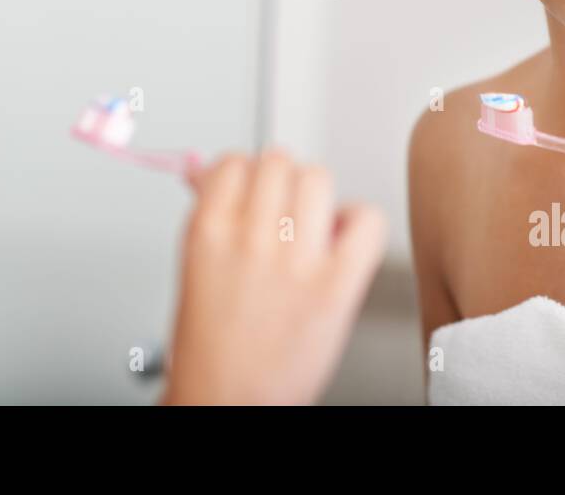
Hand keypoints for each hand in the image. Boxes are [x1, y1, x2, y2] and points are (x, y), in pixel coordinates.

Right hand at [161, 150, 385, 404]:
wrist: (230, 402)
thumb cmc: (212, 345)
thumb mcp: (197, 265)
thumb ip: (209, 210)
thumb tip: (205, 169)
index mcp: (208, 232)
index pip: (235, 162)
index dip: (247, 174)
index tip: (252, 192)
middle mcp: (250, 240)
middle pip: (279, 161)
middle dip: (282, 182)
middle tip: (282, 211)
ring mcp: (295, 262)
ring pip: (318, 178)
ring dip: (317, 197)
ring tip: (310, 228)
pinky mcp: (336, 286)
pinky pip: (366, 221)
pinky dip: (360, 224)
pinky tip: (342, 244)